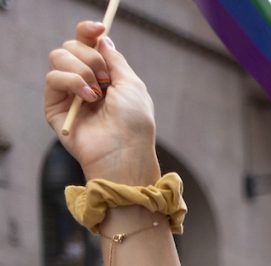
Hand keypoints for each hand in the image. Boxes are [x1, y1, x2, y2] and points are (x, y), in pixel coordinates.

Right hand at [45, 22, 159, 182]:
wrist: (124, 151)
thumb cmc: (135, 123)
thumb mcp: (132, 85)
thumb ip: (115, 60)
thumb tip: (102, 39)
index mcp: (104, 75)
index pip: (87, 43)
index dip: (88, 31)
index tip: (99, 27)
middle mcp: (84, 81)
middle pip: (71, 45)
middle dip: (90, 56)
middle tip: (105, 78)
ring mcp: (68, 92)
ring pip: (59, 56)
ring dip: (82, 70)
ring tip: (97, 93)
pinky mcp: (55, 105)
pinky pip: (53, 77)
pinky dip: (71, 82)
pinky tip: (87, 98)